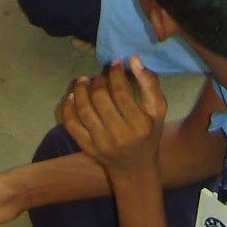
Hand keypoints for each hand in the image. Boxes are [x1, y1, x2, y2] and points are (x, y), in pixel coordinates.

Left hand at [62, 59, 168, 179]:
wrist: (136, 168)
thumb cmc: (148, 133)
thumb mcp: (158, 109)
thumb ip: (149, 83)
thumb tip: (133, 59)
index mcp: (140, 125)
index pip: (121, 92)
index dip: (115, 73)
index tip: (115, 63)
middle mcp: (119, 136)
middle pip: (100, 99)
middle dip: (98, 80)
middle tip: (101, 76)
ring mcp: (101, 143)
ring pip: (83, 110)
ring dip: (80, 89)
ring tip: (84, 80)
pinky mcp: (87, 148)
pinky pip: (71, 125)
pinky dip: (67, 107)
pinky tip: (72, 95)